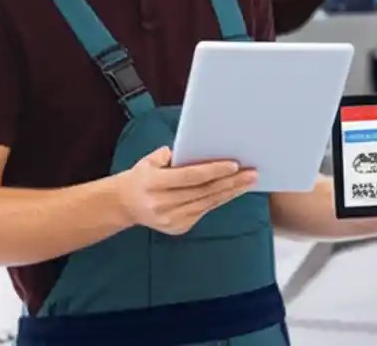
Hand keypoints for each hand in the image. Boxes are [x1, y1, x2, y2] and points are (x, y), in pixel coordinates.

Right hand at [115, 146, 256, 235]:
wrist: (124, 205)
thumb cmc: (142, 176)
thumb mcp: (150, 160)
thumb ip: (172, 155)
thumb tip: (200, 148)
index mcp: (154, 184)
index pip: (190, 176)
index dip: (214, 170)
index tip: (235, 164)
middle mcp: (162, 204)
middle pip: (204, 191)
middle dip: (231, 182)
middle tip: (252, 173)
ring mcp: (170, 220)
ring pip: (207, 203)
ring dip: (231, 192)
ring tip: (249, 181)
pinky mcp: (178, 228)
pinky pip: (204, 211)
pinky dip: (220, 200)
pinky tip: (234, 191)